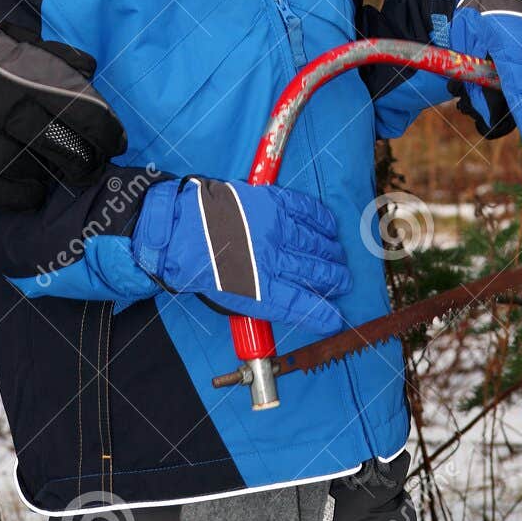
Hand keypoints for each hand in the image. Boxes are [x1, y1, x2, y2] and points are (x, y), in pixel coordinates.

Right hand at [0, 0, 126, 207]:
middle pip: (54, 144)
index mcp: (15, 74)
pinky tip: (31, 192)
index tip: (115, 141)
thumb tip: (91, 68)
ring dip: (49, 177)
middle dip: (82, 160)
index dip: (102, 130)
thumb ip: (50, 55)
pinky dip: (19, 196)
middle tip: (92, 166)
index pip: (74, 108)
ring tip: (58, 176)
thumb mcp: (8, 39)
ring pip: (25, 170)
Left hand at [130, 176, 351, 335]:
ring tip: (339, 260)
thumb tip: (288, 302)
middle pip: (314, 273)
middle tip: (342, 283)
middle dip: (334, 280)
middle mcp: (270, 259)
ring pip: (315, 244)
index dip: (322, 313)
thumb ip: (261, 301)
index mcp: (258, 289)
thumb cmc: (200, 267)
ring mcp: (272, 228)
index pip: (301, 304)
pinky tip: (330, 228)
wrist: (178, 229)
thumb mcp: (228, 298)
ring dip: (331, 253)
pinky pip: (305, 211)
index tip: (335, 318)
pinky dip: (321, 220)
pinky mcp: (270, 202)